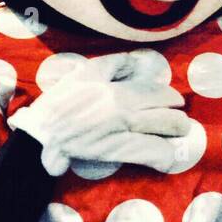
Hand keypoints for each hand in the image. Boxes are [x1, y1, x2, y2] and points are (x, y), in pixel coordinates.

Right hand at [8, 53, 189, 175]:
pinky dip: (163, 157)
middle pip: (167, 110)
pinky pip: (152, 153)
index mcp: (116, 88)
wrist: (42, 134)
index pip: (156, 90)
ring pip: (165, 130)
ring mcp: (123, 130)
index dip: (170, 96)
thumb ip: (114, 64)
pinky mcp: (119, 151)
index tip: (174, 100)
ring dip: (177, 133)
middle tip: (179, 121)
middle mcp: (124, 109)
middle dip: (178, 116)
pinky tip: (165, 159)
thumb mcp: (84, 73)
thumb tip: (138, 62)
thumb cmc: (61, 102)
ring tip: (176, 137)